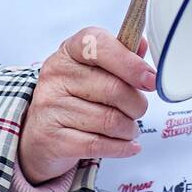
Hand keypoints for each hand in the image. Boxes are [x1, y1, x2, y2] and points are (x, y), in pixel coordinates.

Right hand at [18, 27, 153, 183]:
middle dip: (137, 104)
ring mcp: (50, 106)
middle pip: (114, 89)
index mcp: (69, 51)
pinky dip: (121, 147)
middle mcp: (56, 75)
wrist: (40, 131)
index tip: (150, 80)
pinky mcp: (52, 137)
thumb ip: (120, 56)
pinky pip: (98, 144)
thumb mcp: (93, 68)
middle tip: (137, 109)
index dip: (131, 63)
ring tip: (128, 128)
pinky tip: (129, 145)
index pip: (100, 45)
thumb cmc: (75, 95)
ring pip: (110, 120)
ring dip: (129, 128)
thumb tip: (142, 44)